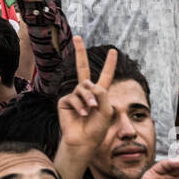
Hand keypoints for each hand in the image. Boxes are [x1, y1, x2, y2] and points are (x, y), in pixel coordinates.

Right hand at [57, 37, 116, 155]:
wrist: (84, 141)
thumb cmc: (97, 128)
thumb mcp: (106, 110)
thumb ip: (101, 94)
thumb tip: (89, 84)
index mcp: (99, 94)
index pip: (105, 76)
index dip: (109, 64)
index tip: (113, 51)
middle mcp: (86, 92)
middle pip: (82, 68)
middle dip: (80, 52)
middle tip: (77, 37)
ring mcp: (75, 96)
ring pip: (83, 87)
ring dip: (89, 99)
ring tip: (91, 111)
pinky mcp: (65, 101)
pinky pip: (74, 97)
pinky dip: (80, 106)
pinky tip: (83, 114)